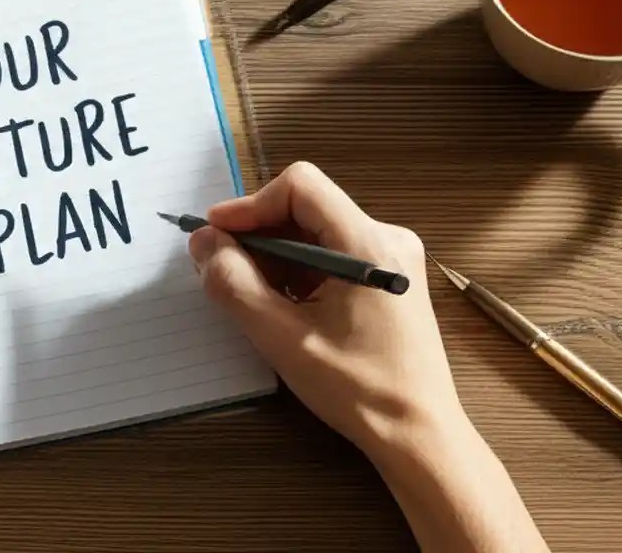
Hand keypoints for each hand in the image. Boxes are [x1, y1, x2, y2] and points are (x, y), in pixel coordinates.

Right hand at [187, 161, 464, 456]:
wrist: (418, 434)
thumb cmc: (358, 389)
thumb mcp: (281, 338)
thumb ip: (234, 284)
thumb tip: (203, 243)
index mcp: (369, 244)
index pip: (300, 186)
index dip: (250, 205)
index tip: (216, 235)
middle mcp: (387, 238)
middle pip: (306, 207)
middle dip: (258, 233)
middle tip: (223, 269)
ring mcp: (392, 257)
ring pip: (316, 231)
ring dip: (276, 255)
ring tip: (254, 296)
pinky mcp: (389, 278)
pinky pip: (332, 253)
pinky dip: (299, 270)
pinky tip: (285, 307)